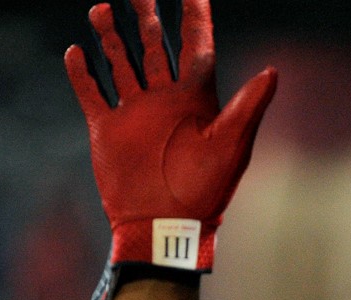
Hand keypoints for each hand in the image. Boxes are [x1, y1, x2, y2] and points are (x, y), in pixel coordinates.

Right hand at [64, 0, 276, 299]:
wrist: (165, 227)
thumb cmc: (205, 191)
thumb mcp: (232, 146)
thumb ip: (248, 106)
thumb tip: (273, 71)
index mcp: (195, 98)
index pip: (195, 45)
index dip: (194, 16)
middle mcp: (164, 99)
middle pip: (153, 46)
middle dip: (146, 15)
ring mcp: (135, 113)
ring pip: (120, 62)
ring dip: (111, 36)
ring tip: (101, 7)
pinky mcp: (108, 130)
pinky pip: (92, 94)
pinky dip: (83, 73)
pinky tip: (76, 51)